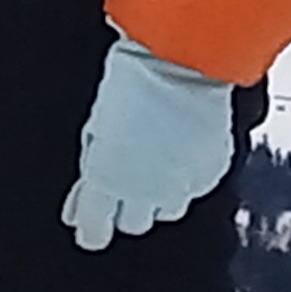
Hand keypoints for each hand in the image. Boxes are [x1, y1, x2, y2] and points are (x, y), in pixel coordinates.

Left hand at [59, 38, 239, 246]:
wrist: (183, 62)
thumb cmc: (133, 81)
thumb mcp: (96, 125)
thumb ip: (92, 166)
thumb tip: (79, 204)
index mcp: (107, 178)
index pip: (95, 227)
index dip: (91, 229)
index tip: (89, 228)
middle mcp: (145, 190)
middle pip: (133, 223)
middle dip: (125, 207)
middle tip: (124, 180)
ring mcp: (181, 184)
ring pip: (167, 210)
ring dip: (158, 195)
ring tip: (155, 162)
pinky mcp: (211, 172)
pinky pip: (195, 188)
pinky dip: (187, 177)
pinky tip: (181, 151)